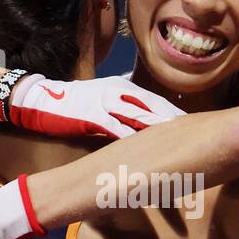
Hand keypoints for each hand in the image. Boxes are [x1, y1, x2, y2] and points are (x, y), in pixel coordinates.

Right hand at [8, 73, 183, 138]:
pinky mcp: (92, 115)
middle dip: (175, 125)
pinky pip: (117, 129)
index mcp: (123, 86)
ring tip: (181, 146)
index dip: (176, 116)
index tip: (196, 128)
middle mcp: (118, 91)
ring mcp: (105, 102)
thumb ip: (123, 111)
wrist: (40, 98)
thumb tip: (141, 127)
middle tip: (198, 139)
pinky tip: (146, 152)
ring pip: (140, 118)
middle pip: (155, 109)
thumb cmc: (72, 103)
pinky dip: (133, 141)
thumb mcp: (102, 100)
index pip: (157, 102)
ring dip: (160, 132)